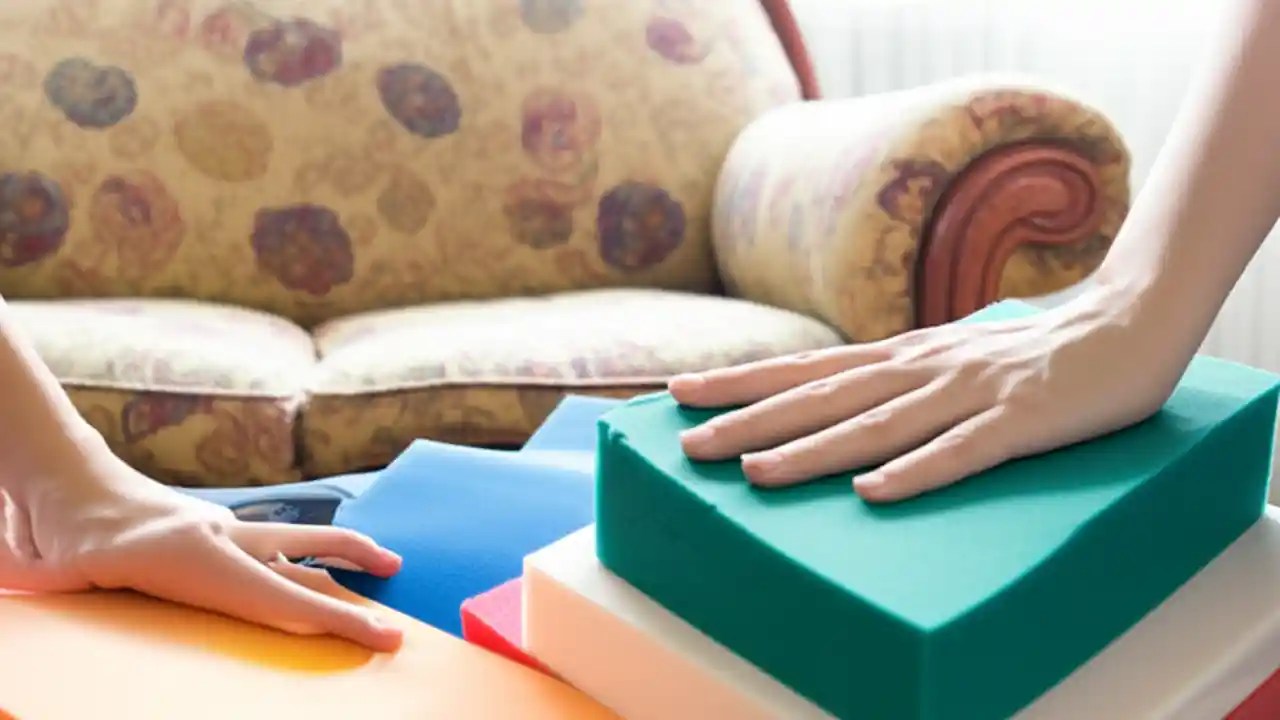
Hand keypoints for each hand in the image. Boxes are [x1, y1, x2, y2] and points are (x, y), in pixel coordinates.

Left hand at [0, 447, 402, 650]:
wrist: (73, 485)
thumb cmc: (71, 536)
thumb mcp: (70, 576)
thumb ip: (75, 594)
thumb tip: (40, 598)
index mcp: (203, 559)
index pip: (286, 600)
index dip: (341, 623)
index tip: (387, 638)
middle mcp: (226, 542)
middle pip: (306, 572)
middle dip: (355, 600)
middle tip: (398, 625)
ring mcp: (227, 533)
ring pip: (300, 545)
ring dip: (346, 556)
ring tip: (387, 564)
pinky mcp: (221, 530)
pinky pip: (276, 543)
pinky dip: (309, 550)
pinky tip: (319, 559)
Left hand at [670, 291, 1192, 502]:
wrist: (1128, 322)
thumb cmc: (1031, 349)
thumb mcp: (949, 357)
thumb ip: (897, 377)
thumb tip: (836, 397)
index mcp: (903, 355)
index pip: (806, 368)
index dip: (741, 381)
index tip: (679, 394)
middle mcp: (922, 368)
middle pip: (823, 397)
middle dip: (750, 421)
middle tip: (688, 446)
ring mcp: (969, 392)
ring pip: (877, 424)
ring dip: (814, 449)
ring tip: (755, 473)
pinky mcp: (1019, 420)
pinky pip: (963, 451)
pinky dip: (917, 470)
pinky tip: (875, 492)